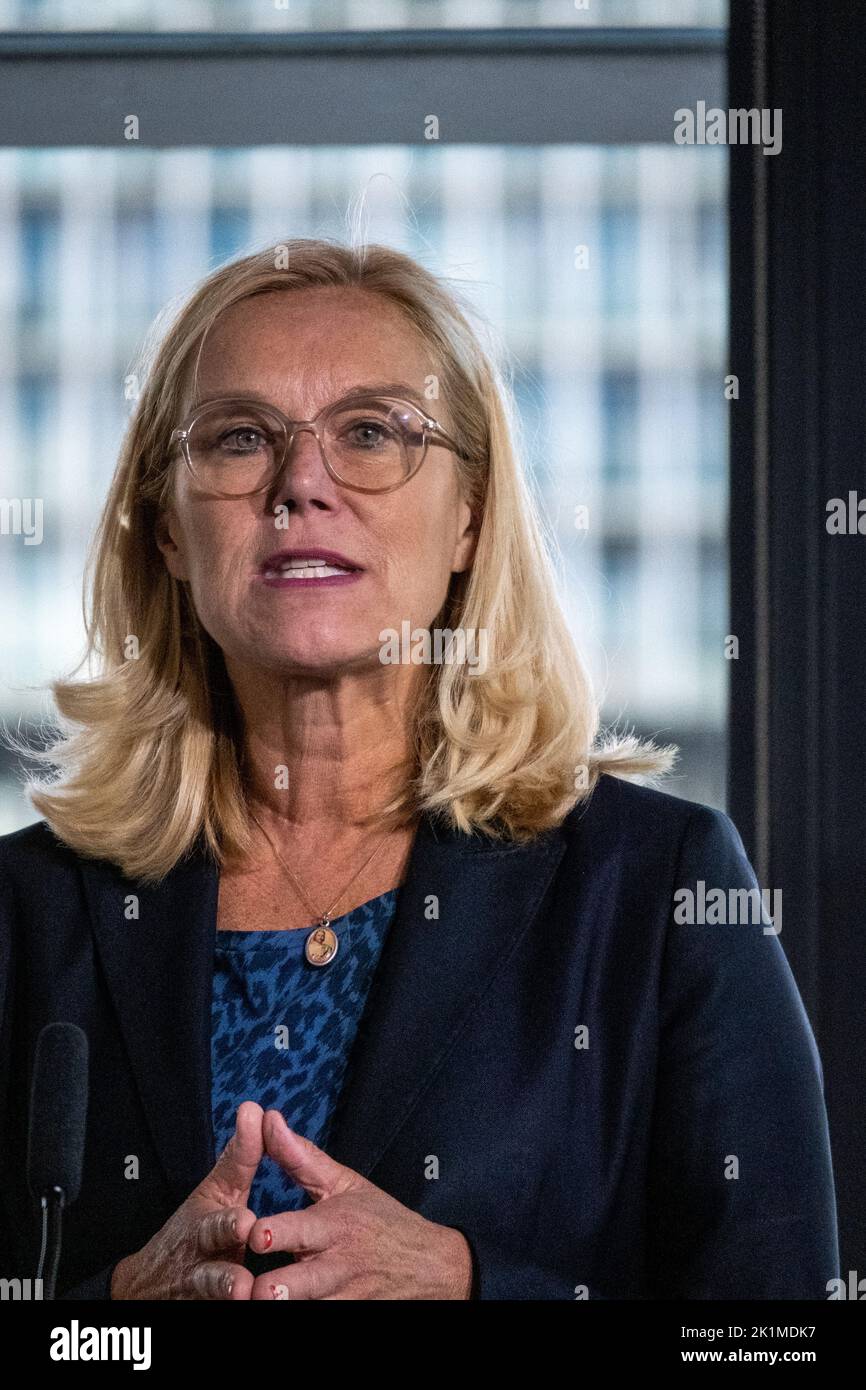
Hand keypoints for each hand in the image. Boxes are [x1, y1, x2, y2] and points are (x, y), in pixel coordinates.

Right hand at [110, 1101, 264, 1299]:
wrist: (143, 1287)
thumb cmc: (192, 1231)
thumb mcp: (214, 1193)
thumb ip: (239, 1158)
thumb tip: (255, 1109)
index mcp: (206, 1228)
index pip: (216, 1221)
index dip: (229, 1223)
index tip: (246, 1222)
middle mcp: (200, 1262)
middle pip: (210, 1267)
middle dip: (223, 1268)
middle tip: (242, 1269)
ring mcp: (199, 1293)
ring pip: (209, 1296)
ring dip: (223, 1296)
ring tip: (241, 1297)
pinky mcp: (202, 1310)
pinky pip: (214, 1314)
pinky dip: (229, 1314)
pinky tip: (247, 1310)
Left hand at [247, 1110, 473, 1299]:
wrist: (431, 1266)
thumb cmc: (379, 1220)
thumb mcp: (345, 1183)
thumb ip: (300, 1156)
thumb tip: (268, 1118)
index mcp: (332, 1226)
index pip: (302, 1230)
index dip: (277, 1234)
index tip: (256, 1235)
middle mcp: (335, 1267)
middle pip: (299, 1285)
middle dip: (274, 1290)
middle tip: (253, 1290)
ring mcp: (341, 1299)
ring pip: (307, 1311)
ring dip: (282, 1309)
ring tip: (258, 1304)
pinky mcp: (347, 1317)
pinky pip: (320, 1322)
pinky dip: (298, 1317)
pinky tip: (278, 1313)